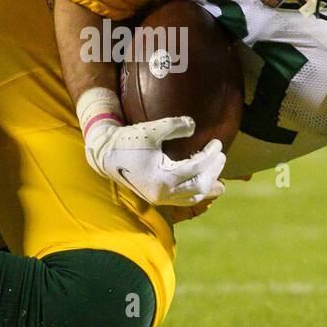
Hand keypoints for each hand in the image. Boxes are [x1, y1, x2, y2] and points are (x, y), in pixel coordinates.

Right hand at [85, 115, 225, 207]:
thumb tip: (194, 125)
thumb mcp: (151, 130)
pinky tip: (204, 183)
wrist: (105, 155)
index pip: (196, 168)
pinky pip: (183, 200)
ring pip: (193, 197)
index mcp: (162, 178)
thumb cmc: (127, 141)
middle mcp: (162, 193)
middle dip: (214, 170)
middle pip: (199, 186)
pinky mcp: (157, 198)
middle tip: (221, 155)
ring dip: (208, 184)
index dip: (210, 155)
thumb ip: (174, 125)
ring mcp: (159, 198)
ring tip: (218, 172)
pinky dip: (196, 191)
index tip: (218, 143)